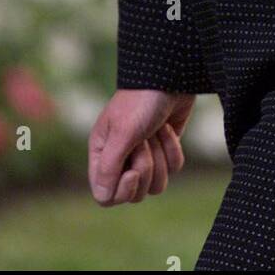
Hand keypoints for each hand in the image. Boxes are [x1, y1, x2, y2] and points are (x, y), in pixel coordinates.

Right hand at [88, 89, 196, 205]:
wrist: (169, 76)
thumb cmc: (140, 101)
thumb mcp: (122, 133)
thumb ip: (110, 166)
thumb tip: (103, 198)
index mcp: (102, 154)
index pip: (106, 195)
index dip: (122, 190)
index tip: (132, 171)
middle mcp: (121, 159)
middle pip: (135, 194)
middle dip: (146, 168)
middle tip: (145, 141)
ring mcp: (145, 156)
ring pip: (156, 186)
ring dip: (161, 158)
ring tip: (157, 132)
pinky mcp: (165, 150)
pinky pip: (173, 169)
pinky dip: (173, 149)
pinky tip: (167, 128)